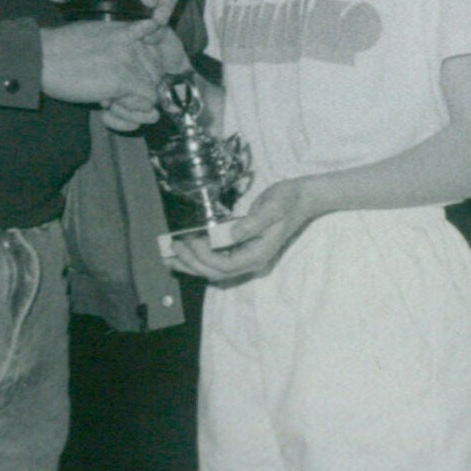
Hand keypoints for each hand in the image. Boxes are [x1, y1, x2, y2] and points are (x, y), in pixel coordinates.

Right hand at [41, 17, 183, 129]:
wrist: (41, 56)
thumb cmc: (59, 50)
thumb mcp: (95, 38)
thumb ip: (115, 55)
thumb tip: (128, 75)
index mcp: (129, 30)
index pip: (160, 50)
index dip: (149, 71)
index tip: (130, 82)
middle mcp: (137, 43)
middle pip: (158, 76)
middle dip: (137, 93)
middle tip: (109, 98)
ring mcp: (132, 61)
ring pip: (154, 93)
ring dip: (131, 107)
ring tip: (106, 105)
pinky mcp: (124, 80)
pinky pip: (147, 104)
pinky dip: (129, 114)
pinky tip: (104, 110)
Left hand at [161, 178, 317, 281]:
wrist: (301, 198)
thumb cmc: (289, 200)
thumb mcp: (274, 207)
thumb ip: (253, 222)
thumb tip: (231, 234)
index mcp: (259, 254)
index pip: (225, 265)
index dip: (204, 255)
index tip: (191, 238)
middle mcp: (252, 262)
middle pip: (216, 272)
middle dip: (192, 263)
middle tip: (173, 247)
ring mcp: (247, 258)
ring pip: (214, 270)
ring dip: (191, 264)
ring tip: (169, 256)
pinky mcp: (242, 250)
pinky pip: (217, 260)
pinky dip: (199, 258)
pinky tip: (185, 252)